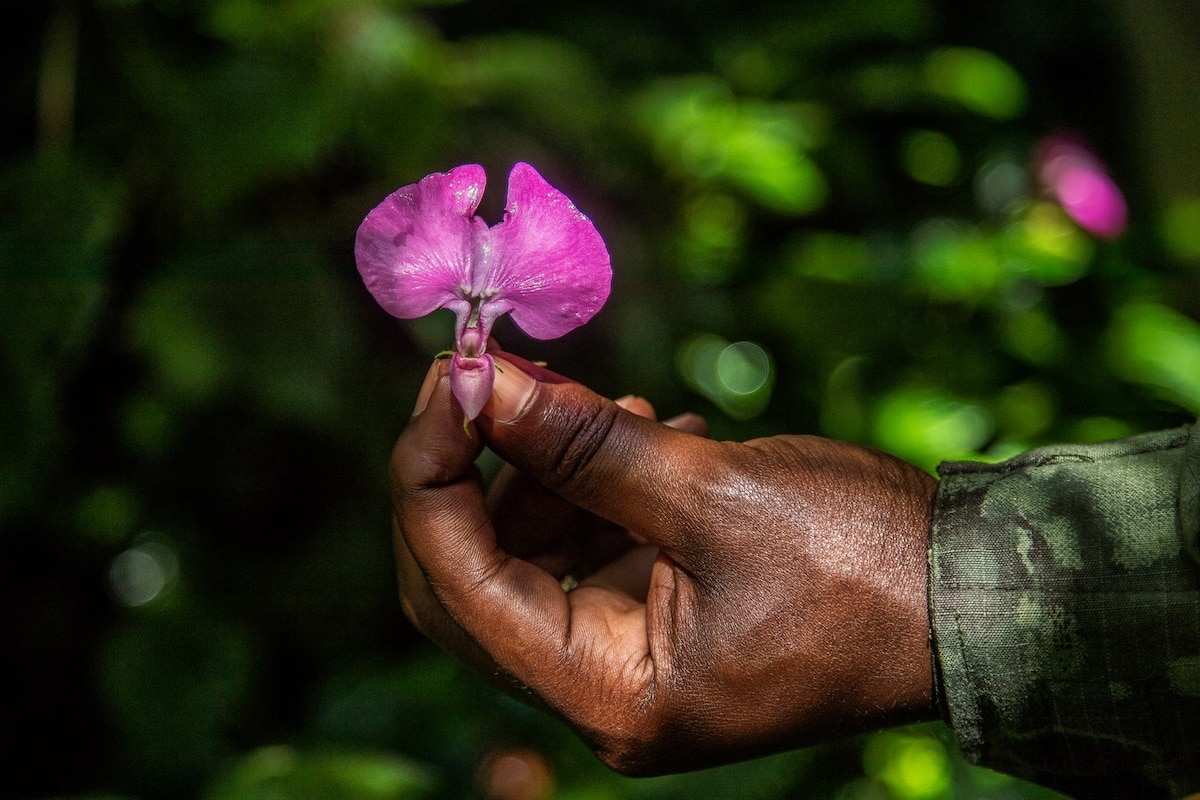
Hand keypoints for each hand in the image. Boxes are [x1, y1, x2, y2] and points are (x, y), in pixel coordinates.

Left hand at [390, 352, 938, 774]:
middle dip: (472, 470)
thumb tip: (480, 378)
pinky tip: (639, 430)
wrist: (973, 596)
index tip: (449, 372)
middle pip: (471, 578)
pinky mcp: (656, 620)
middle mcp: (603, 693)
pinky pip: (581, 549)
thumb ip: (580, 444)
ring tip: (610, 405)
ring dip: (540, 468)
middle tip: (496, 374)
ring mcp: (628, 660)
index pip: (458, 585)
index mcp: (609, 694)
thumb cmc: (863, 561)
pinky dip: (588, 486)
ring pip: (523, 557)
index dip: (430, 472)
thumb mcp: (714, 491)